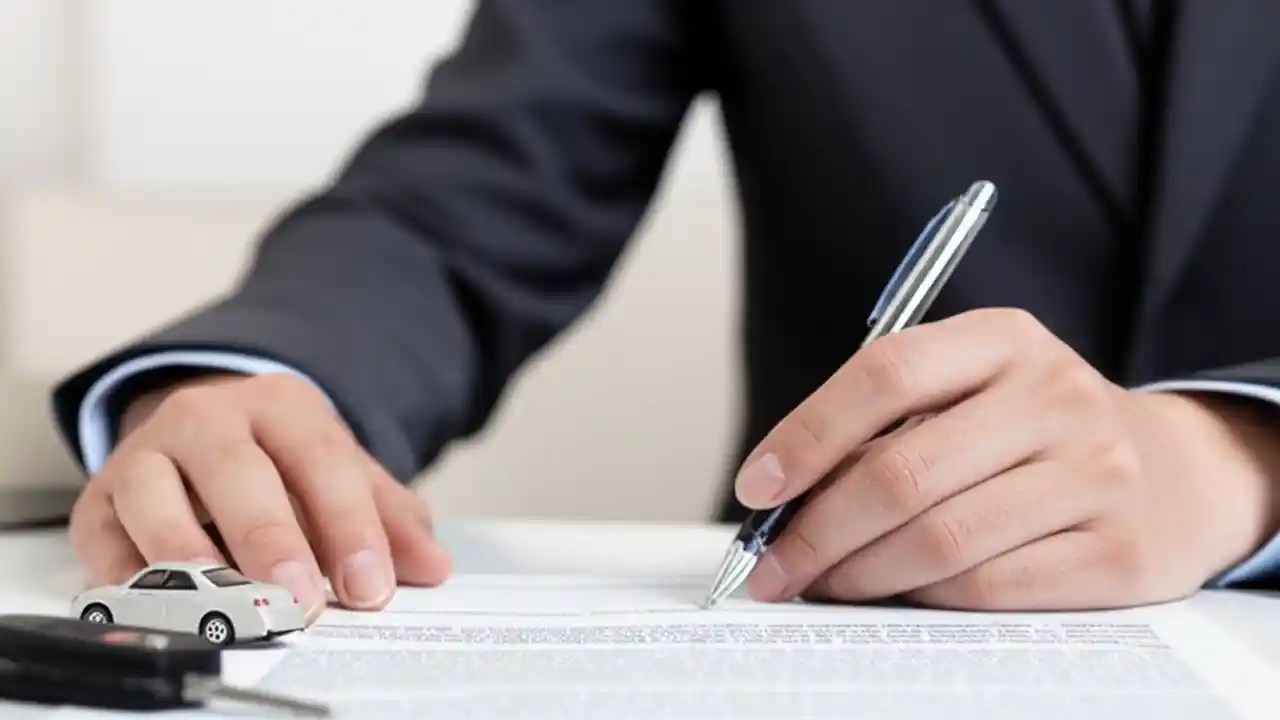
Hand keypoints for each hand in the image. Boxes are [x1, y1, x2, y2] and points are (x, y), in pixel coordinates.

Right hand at [69, 373, 450, 622]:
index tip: (370, 584)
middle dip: (271, 540)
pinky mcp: (100, 499)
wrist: (199, 431)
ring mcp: (145, 453)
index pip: (321, 460)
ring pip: (154, 494)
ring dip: (189, 554)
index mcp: (280, 405)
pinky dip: (128, 576)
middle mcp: (206, 418)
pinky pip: (105, 536)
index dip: (348, 526)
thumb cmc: (279, 461)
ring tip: (227, 603)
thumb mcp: (342, 476)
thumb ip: (389, 520)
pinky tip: (166, 608)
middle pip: (237, 472)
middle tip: (300, 600)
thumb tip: (430, 565)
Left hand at [736, 308, 1279, 609]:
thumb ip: (887, 427)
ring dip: (859, 574)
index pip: (884, 373)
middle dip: (815, 532)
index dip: (806, 435)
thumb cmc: (1032, 430)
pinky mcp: (1116, 552)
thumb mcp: (972, 392)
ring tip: (822, 584)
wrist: (1174, 472)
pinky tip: (898, 593)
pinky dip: (923, 598)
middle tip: (770, 569)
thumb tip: (783, 501)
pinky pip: (988, 588)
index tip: (756, 489)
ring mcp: (1095, 474)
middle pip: (901, 473)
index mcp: (1003, 338)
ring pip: (939, 541)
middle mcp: (1055, 395)